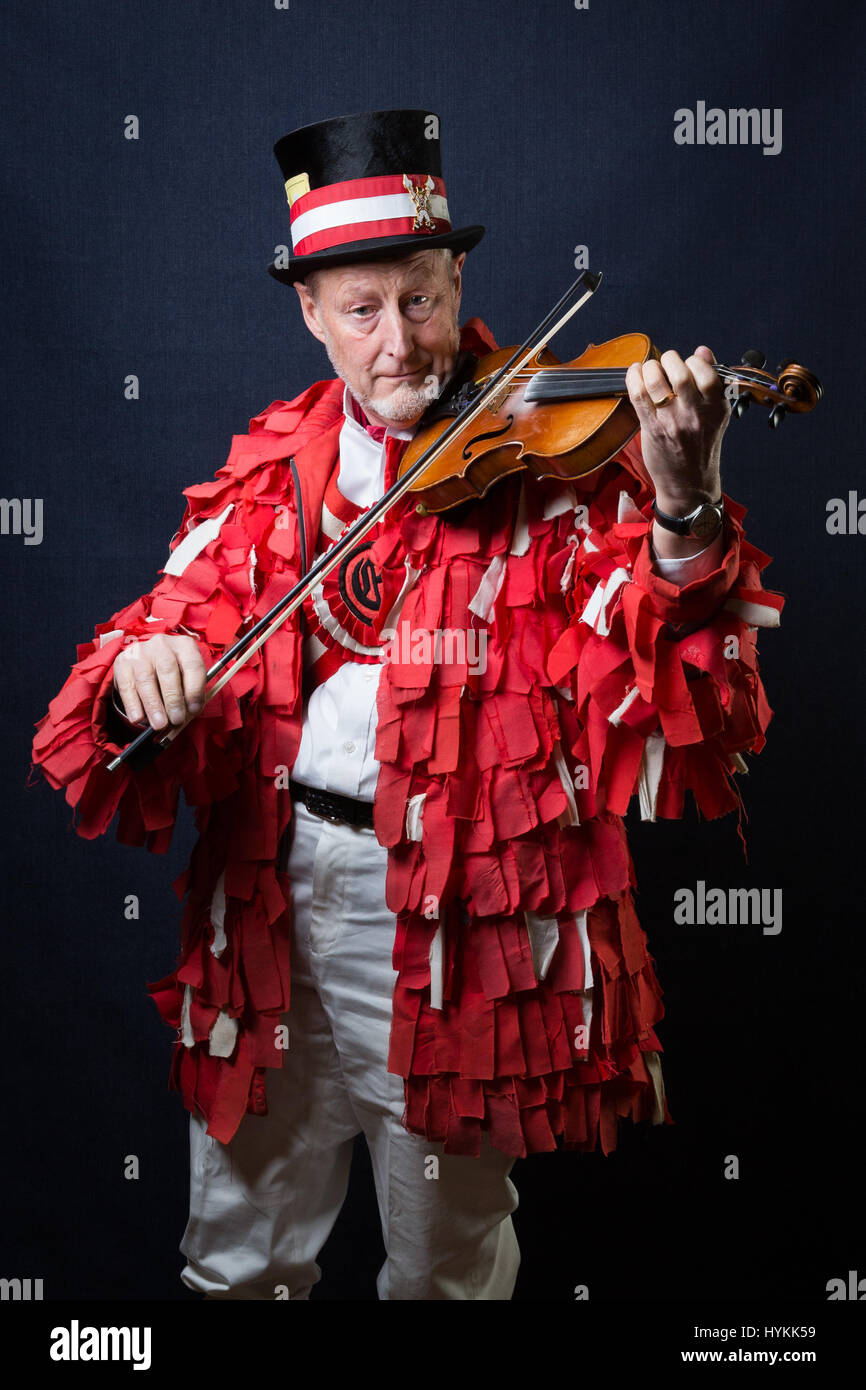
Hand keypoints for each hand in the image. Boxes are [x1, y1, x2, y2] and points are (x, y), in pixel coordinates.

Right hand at [113, 634, 206, 730]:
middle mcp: (162, 645)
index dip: (194, 689)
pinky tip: (138, 719)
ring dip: (153, 705)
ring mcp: (140, 652)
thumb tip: (186, 717)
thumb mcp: (187, 678)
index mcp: (184, 646)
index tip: (194, 710)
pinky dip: (133, 705)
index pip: (193, 665)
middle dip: (173, 699)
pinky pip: (127, 686)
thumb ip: (189, 695)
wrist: (147, 659)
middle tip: (176, 720)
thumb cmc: (174, 673)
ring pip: (146, 679)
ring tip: (159, 724)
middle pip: (168, 670)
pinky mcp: (122, 663)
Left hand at [625, 345, 729, 513]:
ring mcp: (673, 422)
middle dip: (669, 359)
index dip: (694, 360)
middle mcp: (696, 414)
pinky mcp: (652, 429)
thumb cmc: (700, 447)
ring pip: (657, 381)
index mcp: (716, 407)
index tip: (687, 364)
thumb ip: (710, 383)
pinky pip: (638, 395)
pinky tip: (635, 373)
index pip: (706, 371)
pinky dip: (633, 378)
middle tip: (666, 363)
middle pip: (680, 372)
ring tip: (650, 369)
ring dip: (650, 367)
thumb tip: (703, 350)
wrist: (689, 485)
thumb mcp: (715, 414)